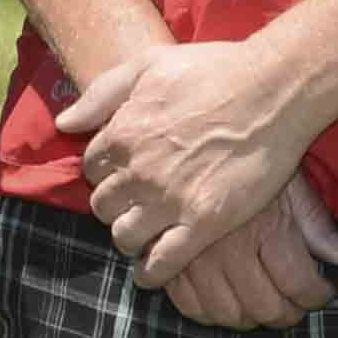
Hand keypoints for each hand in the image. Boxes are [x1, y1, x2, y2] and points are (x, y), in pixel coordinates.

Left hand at [58, 37, 324, 288]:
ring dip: (130, 238)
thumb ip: (102, 95)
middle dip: (114, 207)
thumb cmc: (216, 70)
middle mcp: (138, 171)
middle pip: (103, 206)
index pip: (91, 168)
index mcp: (122, 134)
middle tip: (133, 205)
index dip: (106, 173)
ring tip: (144, 235)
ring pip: (125, 237)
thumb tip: (64, 124)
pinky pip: (163, 262)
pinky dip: (152, 273)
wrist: (273, 91)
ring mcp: (170, 200)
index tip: (123, 174)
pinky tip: (152, 273)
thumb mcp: (149, 64)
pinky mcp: (205, 223)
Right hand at [148, 171, 337, 332]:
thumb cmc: (250, 159)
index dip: (317, 297)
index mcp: (265, 228)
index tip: (322, 293)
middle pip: (264, 308)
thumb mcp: (290, 184)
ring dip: (250, 318)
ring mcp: (193, 258)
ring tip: (262, 304)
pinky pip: (189, 306)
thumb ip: (317, 224)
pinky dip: (210, 313)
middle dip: (287, 315)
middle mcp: (228, 248)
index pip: (299, 286)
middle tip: (295, 306)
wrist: (189, 136)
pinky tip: (225, 300)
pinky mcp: (167, 259)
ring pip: (227, 314)